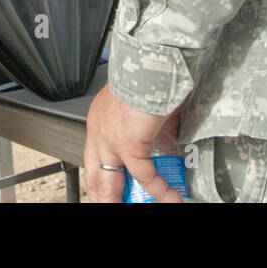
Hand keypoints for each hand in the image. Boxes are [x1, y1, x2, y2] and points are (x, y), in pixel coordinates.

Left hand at [83, 83, 183, 202]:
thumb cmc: (149, 71)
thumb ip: (151, 125)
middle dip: (103, 196)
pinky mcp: (128, 143)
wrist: (151, 61)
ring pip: (110, 182)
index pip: (94, 157)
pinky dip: (160, 189)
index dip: (99, 177)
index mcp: (101, 118)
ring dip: (120, 200)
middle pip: (96, 176)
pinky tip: (172, 197)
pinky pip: (145, 175)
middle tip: (109, 204)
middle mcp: (100, 130)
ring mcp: (111, 138)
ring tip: (139, 207)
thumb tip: (167, 137)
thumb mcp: (146, 103)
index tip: (106, 189)